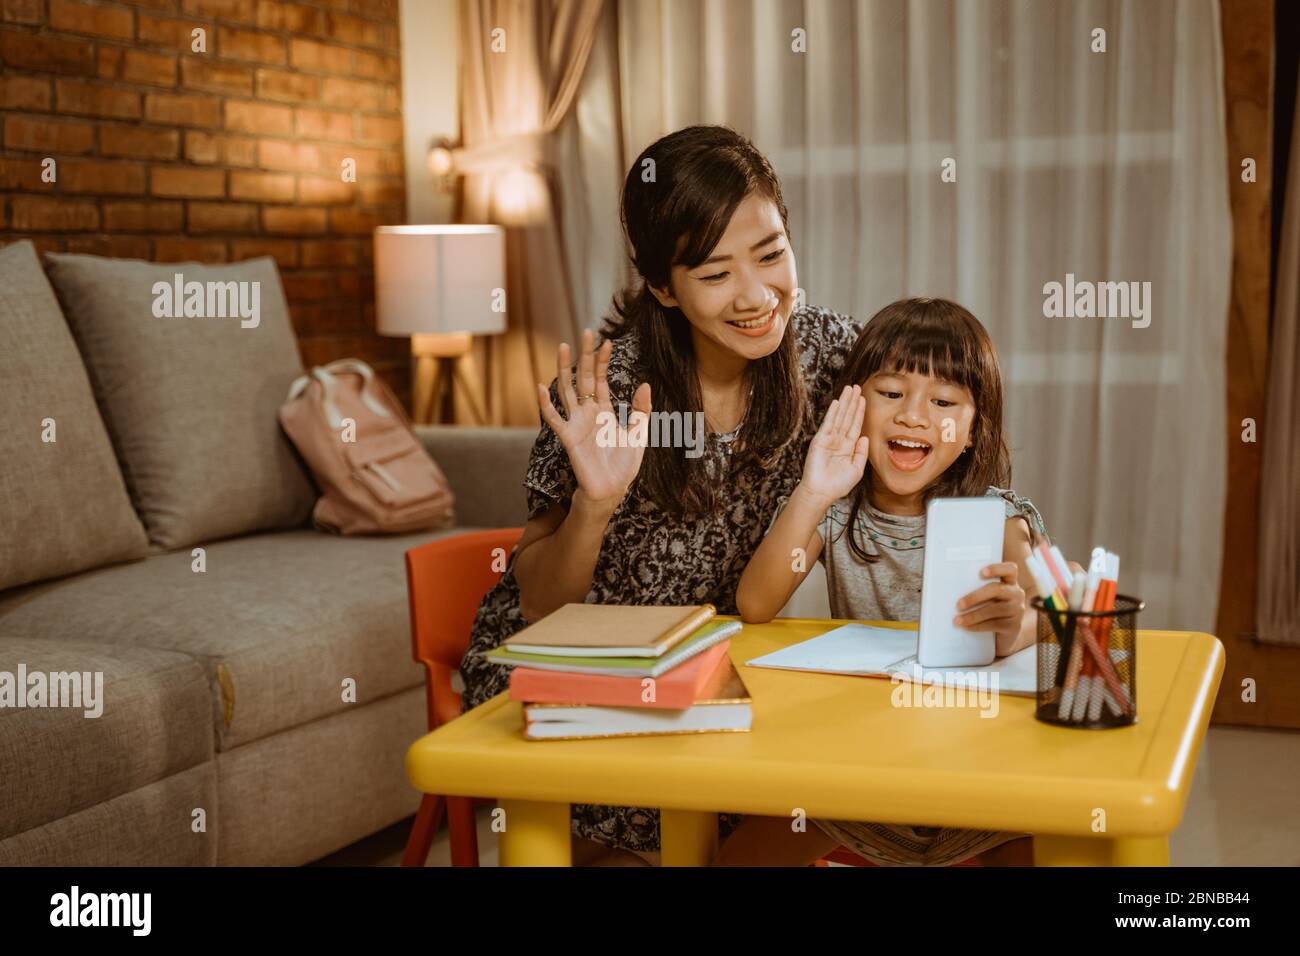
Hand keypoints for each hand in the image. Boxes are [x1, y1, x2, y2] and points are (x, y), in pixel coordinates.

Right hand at [536, 329, 651, 510]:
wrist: (612, 489)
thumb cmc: (623, 464)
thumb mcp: (639, 434)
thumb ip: (641, 410)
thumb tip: (645, 384)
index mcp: (604, 410)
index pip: (600, 379)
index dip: (603, 361)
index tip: (607, 341)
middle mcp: (587, 413)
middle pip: (583, 378)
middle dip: (585, 356)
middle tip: (586, 332)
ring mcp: (576, 423)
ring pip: (566, 390)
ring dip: (564, 368)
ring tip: (563, 346)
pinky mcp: (568, 437)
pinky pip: (554, 419)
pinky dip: (545, 404)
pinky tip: (539, 387)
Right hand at [800, 385, 868, 504]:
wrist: (821, 492)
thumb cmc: (838, 485)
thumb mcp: (856, 469)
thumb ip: (861, 452)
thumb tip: (864, 437)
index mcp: (847, 447)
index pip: (855, 425)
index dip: (859, 412)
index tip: (863, 398)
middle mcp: (838, 441)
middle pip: (847, 417)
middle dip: (852, 402)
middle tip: (856, 387)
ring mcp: (828, 439)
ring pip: (839, 417)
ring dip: (844, 403)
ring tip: (849, 389)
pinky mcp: (820, 440)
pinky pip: (828, 424)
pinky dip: (833, 413)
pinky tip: (837, 402)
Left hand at [955, 561, 1026, 646]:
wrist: (1002, 633)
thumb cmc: (989, 608)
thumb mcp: (986, 597)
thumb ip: (977, 589)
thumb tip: (952, 591)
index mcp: (1009, 582)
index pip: (1010, 569)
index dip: (997, 569)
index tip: (981, 572)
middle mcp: (1016, 593)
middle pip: (997, 590)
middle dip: (976, 597)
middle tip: (959, 605)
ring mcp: (1018, 609)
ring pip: (995, 610)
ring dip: (974, 615)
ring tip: (958, 620)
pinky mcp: (1015, 625)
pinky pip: (995, 624)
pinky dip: (978, 626)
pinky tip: (967, 627)